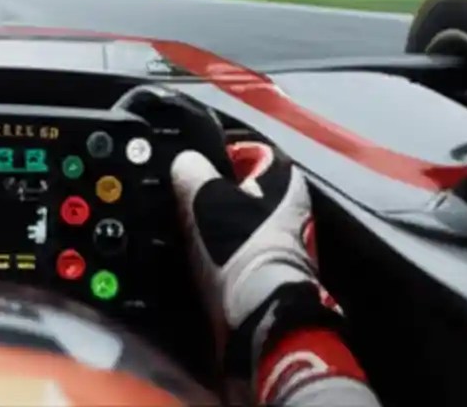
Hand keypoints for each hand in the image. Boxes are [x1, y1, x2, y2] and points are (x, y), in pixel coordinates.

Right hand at [172, 144, 373, 404]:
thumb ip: (192, 170)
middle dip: (206, 193)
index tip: (184, 169)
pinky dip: (212, 248)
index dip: (210, 156)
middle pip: (234, 187)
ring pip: (230, 218)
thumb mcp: (206, 196)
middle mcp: (289, 205)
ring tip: (179, 228)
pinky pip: (229, 246)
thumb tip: (183, 161)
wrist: (257, 315)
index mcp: (284, 178)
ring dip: (206, 223)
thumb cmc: (239, 246)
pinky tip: (191, 254)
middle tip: (176, 200)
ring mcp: (279, 240)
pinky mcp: (264, 268)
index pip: (241, 150)